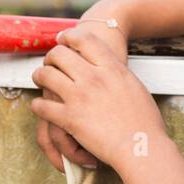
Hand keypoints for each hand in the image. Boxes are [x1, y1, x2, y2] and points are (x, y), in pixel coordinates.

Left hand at [34, 0, 131, 172]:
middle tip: (50, 63)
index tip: (63, 40)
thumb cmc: (146, 122)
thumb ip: (118, 75)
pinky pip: (42, 106)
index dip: (69, 37)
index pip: (84, 40)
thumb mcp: (135, 87)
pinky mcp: (70, 118)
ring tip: (40, 80)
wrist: (143, 146)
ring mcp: (80, 97)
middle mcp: (94, 78)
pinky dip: (38, 105)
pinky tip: (40, 107)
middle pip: (60, 54)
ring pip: (46, 75)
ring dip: (39, 76)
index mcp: (112, 68)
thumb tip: (112, 71)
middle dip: (51, 57)